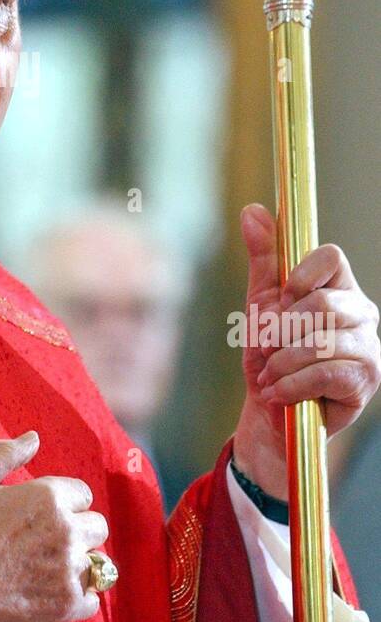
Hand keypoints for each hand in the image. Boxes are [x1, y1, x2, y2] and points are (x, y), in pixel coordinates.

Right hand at [0, 431, 107, 621]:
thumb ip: (4, 454)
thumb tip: (33, 438)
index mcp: (47, 496)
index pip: (82, 493)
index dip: (63, 501)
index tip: (42, 514)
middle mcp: (66, 531)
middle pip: (96, 527)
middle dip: (77, 530)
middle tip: (45, 541)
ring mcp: (68, 571)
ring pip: (98, 564)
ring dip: (80, 564)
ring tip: (51, 569)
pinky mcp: (64, 606)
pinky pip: (92, 601)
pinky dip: (78, 598)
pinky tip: (54, 594)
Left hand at [233, 203, 380, 498]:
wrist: (270, 412)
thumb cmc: (269, 354)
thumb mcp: (261, 303)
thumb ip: (264, 258)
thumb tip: (253, 210)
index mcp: (338, 287)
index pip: (331, 256)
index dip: (298, 275)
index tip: (279, 299)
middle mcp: (361, 313)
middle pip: (321, 302)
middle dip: (280, 329)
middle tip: (264, 348)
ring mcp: (368, 347)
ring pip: (320, 340)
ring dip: (281, 361)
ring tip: (268, 376)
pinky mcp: (364, 381)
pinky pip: (324, 372)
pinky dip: (292, 383)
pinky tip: (277, 393)